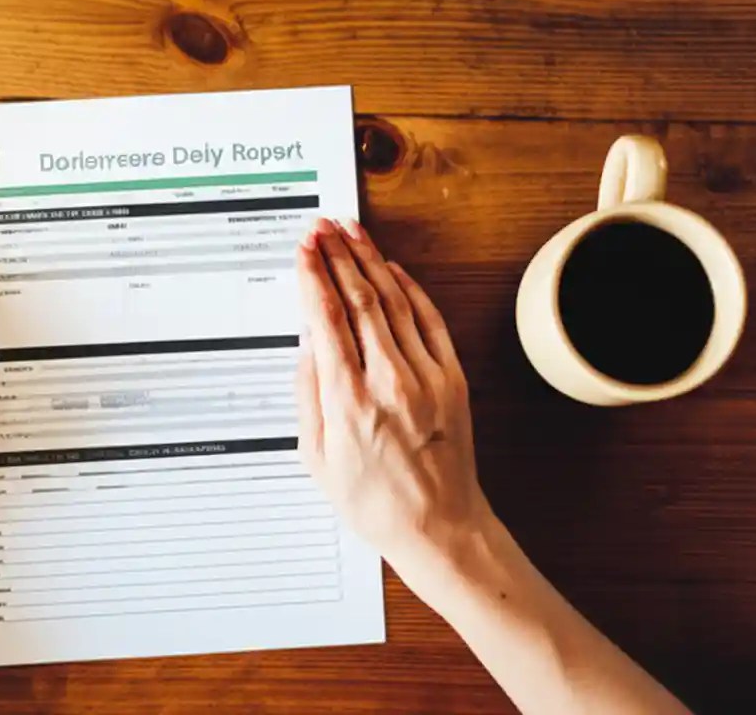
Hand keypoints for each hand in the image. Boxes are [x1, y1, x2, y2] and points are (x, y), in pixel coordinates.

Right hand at [295, 219, 488, 571]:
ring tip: (351, 232)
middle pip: (359, 298)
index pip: (326, 318)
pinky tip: (392, 269)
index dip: (313, 276)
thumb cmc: (375, 502)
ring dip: (370, 259)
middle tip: (322, 228)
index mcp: (348, 401)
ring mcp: (426, 376)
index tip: (303, 250)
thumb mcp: (316, 458)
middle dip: (337, 255)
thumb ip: (308, 396)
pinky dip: (408, 288)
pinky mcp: (452, 378)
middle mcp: (389, 381)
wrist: (439, 527)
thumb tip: (307, 346)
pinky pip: (429, 319)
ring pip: (394, 300)